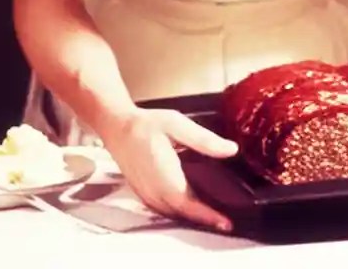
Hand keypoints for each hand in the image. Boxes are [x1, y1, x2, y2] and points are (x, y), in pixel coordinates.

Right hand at [96, 108, 237, 230]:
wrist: (116, 127)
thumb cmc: (144, 125)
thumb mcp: (177, 124)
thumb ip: (204, 139)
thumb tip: (230, 149)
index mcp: (164, 176)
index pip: (188, 205)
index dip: (207, 216)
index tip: (226, 223)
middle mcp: (153, 190)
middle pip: (182, 214)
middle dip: (205, 220)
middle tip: (226, 221)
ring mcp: (146, 194)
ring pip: (172, 214)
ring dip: (192, 218)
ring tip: (213, 217)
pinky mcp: (143, 194)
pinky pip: (163, 210)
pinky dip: (179, 212)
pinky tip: (190, 207)